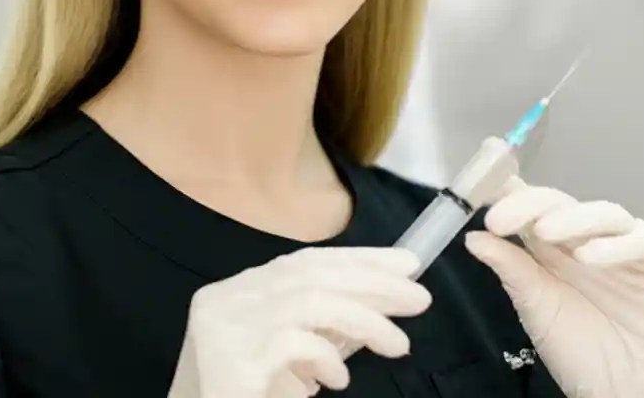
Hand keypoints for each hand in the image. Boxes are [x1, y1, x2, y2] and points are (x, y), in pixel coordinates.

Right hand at [167, 247, 431, 397]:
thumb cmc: (242, 397)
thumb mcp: (280, 357)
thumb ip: (314, 328)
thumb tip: (381, 301)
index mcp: (233, 292)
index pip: (304, 262)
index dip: (359, 259)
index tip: (407, 264)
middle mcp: (223, 301)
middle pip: (310, 275)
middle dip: (373, 282)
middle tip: (420, 297)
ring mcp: (223, 328)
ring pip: (309, 301)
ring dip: (364, 320)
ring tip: (398, 344)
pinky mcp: (231, 362)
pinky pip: (295, 343)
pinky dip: (326, 357)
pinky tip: (339, 378)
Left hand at [464, 171, 643, 397]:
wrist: (626, 392)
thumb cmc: (580, 352)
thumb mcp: (535, 308)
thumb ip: (511, 270)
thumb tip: (472, 237)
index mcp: (553, 246)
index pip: (531, 206)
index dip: (508, 192)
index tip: (480, 187)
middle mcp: (588, 238)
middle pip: (563, 204)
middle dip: (530, 205)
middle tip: (502, 220)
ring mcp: (627, 247)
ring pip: (605, 214)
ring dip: (573, 219)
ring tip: (546, 232)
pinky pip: (643, 241)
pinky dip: (617, 245)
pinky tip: (590, 257)